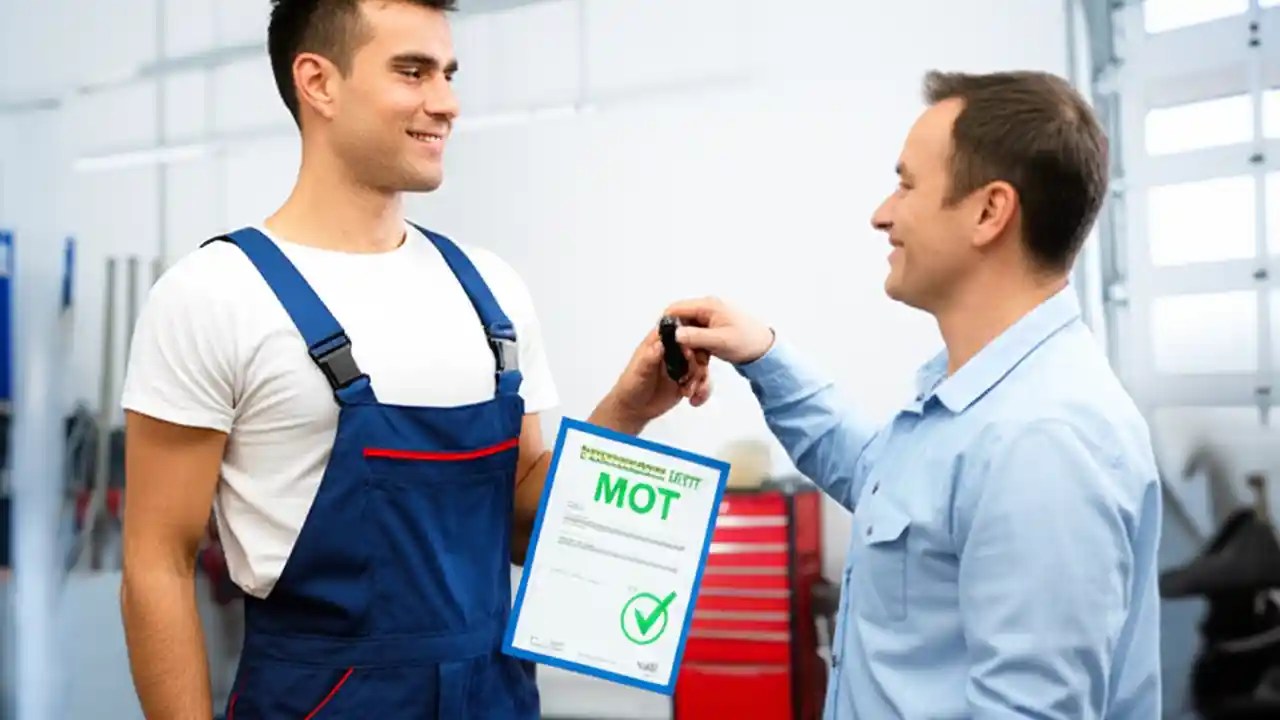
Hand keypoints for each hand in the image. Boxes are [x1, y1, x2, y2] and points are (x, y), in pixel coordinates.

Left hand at [593, 326, 711, 433]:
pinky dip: (702, 389)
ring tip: (689, 390)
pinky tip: (693, 397)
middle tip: (692, 374)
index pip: (679, 329)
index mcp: (659, 343)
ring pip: (702, 364)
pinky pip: (703, 381)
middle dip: (700, 360)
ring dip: (700, 378)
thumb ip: (649, 357)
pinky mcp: (688, 380)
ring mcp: (682, 366)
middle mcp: (673, 352)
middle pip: (697, 346)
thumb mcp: (638, 371)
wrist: (634, 409)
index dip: (690, 335)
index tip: (690, 350)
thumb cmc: (630, 386)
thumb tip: (660, 344)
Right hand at [663, 296, 774, 364]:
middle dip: (679, 338)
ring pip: (687, 329)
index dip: (667, 324)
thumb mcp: (720, 341)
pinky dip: (696, 347)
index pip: (676, 308)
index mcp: (709, 306)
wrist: (765, 348)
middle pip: (680, 319)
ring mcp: (710, 317)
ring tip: (697, 359)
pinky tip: (703, 358)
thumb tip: (676, 334)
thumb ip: (696, 337)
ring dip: (688, 345)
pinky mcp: (712, 327)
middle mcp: (707, 308)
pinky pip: (696, 335)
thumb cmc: (747, 342)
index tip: (663, 340)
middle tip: (683, 354)